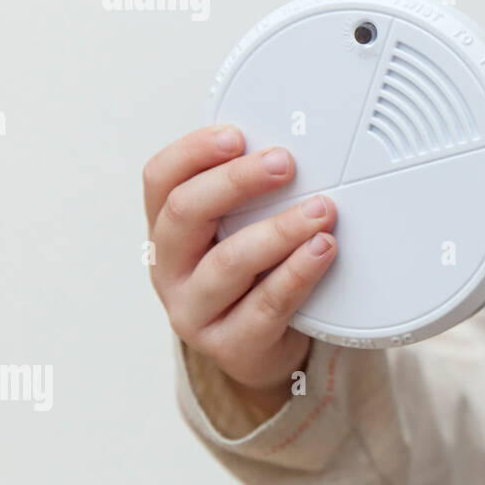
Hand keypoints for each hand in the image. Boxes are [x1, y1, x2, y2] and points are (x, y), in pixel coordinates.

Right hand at [143, 124, 337, 398]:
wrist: (262, 350)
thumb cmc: (252, 278)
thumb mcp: (239, 229)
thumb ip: (252, 194)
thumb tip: (290, 145)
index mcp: (168, 229)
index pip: (161, 179)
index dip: (193, 152)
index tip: (237, 135)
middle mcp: (171, 268)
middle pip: (186, 213)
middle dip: (237, 181)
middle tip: (284, 164)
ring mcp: (195, 310)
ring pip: (229, 262)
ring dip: (279, 229)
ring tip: (320, 211)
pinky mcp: (231, 345)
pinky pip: (267, 305)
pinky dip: (299, 272)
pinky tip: (322, 250)